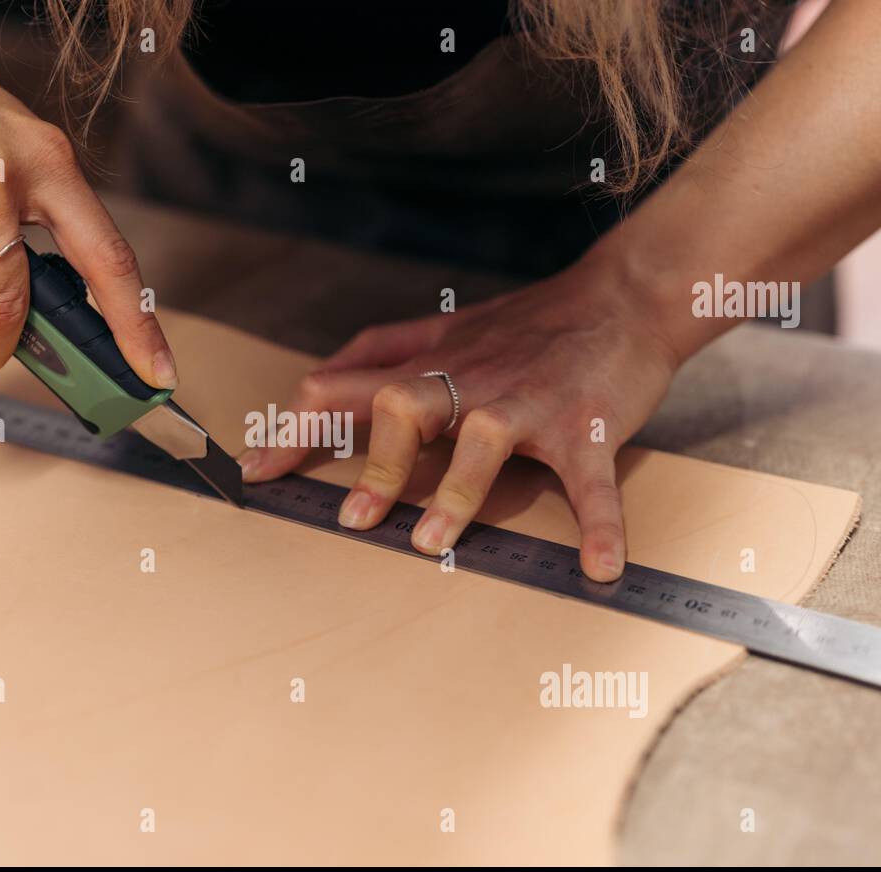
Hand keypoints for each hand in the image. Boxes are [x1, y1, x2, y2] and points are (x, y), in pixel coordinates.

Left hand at [238, 260, 680, 581]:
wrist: (625, 296)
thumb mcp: (448, 325)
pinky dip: (598, 525)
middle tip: (352, 520)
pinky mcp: (586, 425)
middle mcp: (472, 379)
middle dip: (375, 463)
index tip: (256, 472)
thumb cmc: (530, 323)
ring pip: (482, 440)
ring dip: (455, 492)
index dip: (297, 427)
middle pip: (404, 406)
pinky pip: (589, 480)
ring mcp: (528, 402)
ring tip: (430, 543)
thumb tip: (320, 376)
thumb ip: (384, 348)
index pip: (345, 385)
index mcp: (432, 363)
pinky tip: (600, 567)